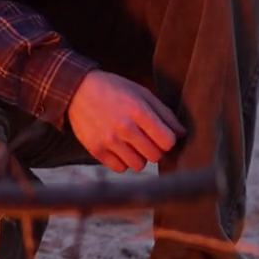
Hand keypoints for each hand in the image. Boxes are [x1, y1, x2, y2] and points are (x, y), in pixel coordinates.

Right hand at [65, 71, 183, 173]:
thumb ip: (164, 113)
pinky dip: (122, 161)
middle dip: (154, 149)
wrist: (77, 90)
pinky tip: (118, 148)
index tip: (161, 135)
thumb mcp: (142, 93)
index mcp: (138, 111)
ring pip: (138, 165)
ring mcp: (108, 140)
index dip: (168, 140)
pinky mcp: (96, 149)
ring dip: (138, 157)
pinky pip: (120, 168)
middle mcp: (124, 127)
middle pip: (155, 156)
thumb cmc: (114, 89)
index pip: (168, 141)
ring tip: (131, 144)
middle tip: (146, 139)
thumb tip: (181, 133)